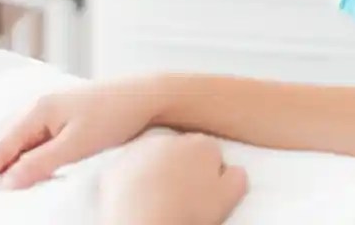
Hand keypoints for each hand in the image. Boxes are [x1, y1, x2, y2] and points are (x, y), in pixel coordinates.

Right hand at [0, 77, 165, 189]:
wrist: (146, 96)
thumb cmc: (115, 115)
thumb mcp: (77, 145)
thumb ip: (40, 163)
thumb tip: (8, 181)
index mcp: (38, 110)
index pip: (0, 144)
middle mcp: (37, 106)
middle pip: (0, 139)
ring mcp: (48, 110)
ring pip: (14, 138)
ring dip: (1, 159)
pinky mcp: (59, 116)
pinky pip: (29, 137)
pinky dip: (19, 152)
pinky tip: (20, 166)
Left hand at [99, 133, 247, 224]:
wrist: (145, 224)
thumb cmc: (190, 212)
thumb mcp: (230, 197)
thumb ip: (237, 176)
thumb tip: (233, 169)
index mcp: (203, 145)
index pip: (211, 154)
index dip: (208, 174)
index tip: (203, 192)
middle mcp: (172, 139)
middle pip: (181, 152)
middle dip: (181, 167)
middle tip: (180, 196)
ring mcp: (141, 149)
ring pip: (154, 157)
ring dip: (156, 171)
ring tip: (157, 200)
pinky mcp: (117, 164)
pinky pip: (128, 170)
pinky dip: (131, 181)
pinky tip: (136, 200)